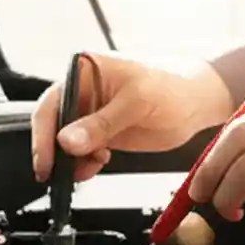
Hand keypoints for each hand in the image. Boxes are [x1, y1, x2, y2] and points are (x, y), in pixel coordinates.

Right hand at [31, 52, 234, 182]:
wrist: (201, 100)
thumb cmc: (174, 86)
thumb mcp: (137, 102)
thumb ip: (102, 124)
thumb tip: (66, 141)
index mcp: (84, 71)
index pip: (51, 103)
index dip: (43, 134)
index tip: (45, 161)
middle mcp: (84, 90)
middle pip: (55, 124)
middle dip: (56, 151)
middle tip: (58, 174)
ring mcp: (94, 112)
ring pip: (68, 141)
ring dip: (72, 160)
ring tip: (85, 170)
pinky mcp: (106, 131)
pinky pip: (85, 150)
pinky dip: (85, 162)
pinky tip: (95, 166)